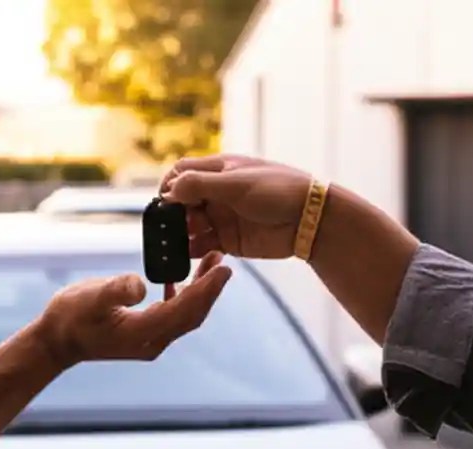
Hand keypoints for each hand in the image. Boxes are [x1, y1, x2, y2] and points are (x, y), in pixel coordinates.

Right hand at [35, 250, 231, 366]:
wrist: (57, 342)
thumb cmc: (70, 318)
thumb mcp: (90, 298)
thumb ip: (116, 290)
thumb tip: (141, 284)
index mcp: (144, 332)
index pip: (186, 309)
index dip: (207, 289)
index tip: (224, 268)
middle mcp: (154, 341)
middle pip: (193, 314)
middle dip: (210, 289)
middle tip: (224, 262)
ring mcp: (150, 340)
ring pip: (185, 314)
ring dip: (200, 291)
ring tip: (211, 265)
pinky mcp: (145, 334)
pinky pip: (173, 315)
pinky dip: (183, 296)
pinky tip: (179, 278)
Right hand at [159, 154, 318, 259]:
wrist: (309, 219)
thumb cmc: (276, 190)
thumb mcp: (235, 183)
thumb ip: (199, 185)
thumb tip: (167, 192)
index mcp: (219, 170)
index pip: (182, 172)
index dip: (169, 185)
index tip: (163, 201)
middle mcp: (217, 193)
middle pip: (182, 201)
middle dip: (172, 213)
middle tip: (168, 226)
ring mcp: (222, 217)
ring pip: (189, 225)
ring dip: (179, 233)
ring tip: (175, 243)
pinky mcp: (229, 240)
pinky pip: (202, 245)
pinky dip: (191, 250)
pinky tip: (186, 254)